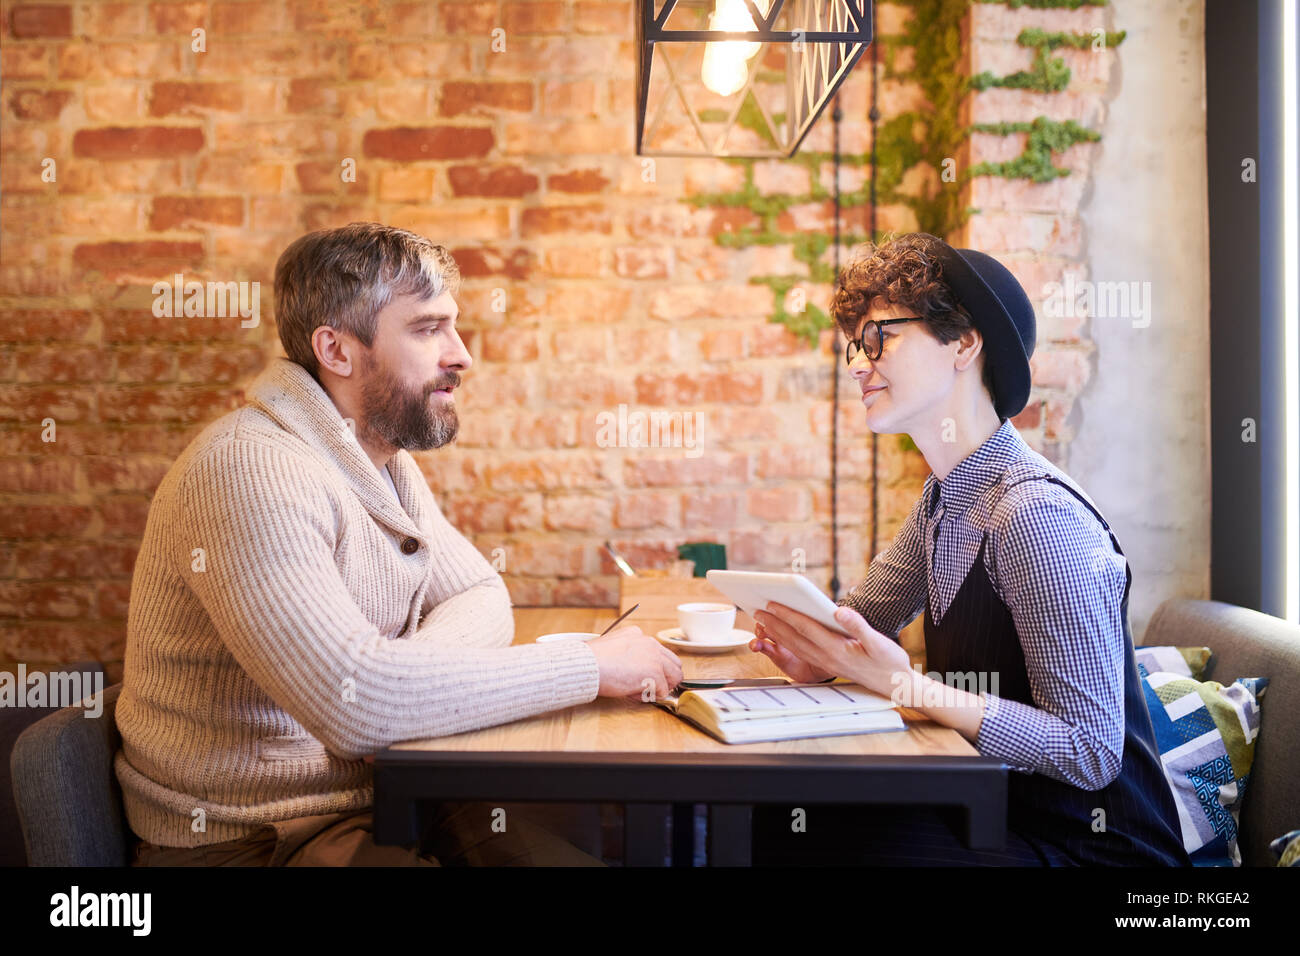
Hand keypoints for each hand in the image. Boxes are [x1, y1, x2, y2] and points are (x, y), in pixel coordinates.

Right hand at [589, 625, 683, 699]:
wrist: (587, 665)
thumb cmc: (592, 661)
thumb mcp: (612, 648)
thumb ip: (628, 654)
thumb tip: (635, 671)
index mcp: (638, 634)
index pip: (659, 652)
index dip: (654, 668)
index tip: (642, 676)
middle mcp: (649, 642)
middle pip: (674, 663)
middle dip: (666, 678)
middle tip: (651, 688)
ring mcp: (654, 657)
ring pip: (674, 677)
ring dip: (660, 687)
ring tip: (640, 691)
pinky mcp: (655, 672)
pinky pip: (662, 691)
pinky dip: (649, 696)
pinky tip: (632, 692)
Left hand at [752, 602, 911, 699]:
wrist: (896, 685)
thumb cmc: (889, 662)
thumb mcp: (879, 642)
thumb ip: (858, 626)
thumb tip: (839, 611)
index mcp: (837, 649)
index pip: (806, 628)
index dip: (787, 615)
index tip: (771, 603)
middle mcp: (828, 658)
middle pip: (795, 638)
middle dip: (774, 624)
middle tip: (756, 610)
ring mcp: (827, 663)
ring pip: (796, 647)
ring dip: (777, 634)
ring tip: (763, 622)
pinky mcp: (829, 665)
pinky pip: (803, 653)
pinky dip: (788, 643)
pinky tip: (782, 636)